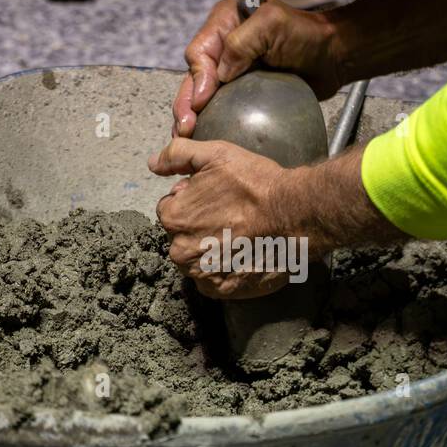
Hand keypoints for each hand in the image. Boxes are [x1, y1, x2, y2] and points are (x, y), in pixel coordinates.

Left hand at [149, 137, 302, 299]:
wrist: (294, 216)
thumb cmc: (255, 185)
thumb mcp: (215, 155)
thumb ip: (177, 155)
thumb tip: (153, 163)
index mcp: (173, 218)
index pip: (171, 209)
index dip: (192, 201)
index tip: (215, 198)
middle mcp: (180, 250)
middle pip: (182, 236)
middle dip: (198, 227)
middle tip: (229, 217)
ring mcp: (201, 274)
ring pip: (197, 260)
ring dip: (210, 250)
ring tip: (238, 236)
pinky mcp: (222, 290)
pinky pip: (212, 281)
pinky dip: (223, 270)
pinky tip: (241, 255)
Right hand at [171, 0, 342, 136]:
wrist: (333, 56)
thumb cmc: (307, 35)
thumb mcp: (271, 26)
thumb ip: (241, 43)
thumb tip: (219, 75)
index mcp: (224, 24)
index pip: (199, 53)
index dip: (197, 79)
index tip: (201, 101)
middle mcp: (223, 46)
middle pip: (194, 76)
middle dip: (186, 102)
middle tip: (185, 127)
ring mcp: (232, 69)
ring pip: (202, 94)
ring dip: (193, 115)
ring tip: (187, 135)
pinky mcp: (243, 89)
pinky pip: (222, 105)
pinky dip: (212, 119)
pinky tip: (208, 135)